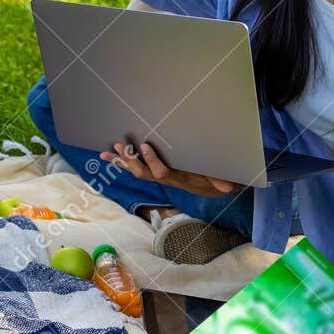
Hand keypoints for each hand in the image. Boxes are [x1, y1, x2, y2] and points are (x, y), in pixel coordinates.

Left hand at [99, 137, 240, 199]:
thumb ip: (219, 180)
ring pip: (134, 171)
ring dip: (120, 161)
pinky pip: (133, 167)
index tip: (144, 146)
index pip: (161, 172)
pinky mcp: (151, 172)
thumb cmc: (210, 178)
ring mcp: (155, 176)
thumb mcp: (217, 179)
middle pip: (143, 173)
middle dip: (130, 160)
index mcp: (176, 178)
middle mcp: (163, 178)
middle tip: (120, 146)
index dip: (152, 161)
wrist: (206, 188)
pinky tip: (107, 154)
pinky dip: (120, 161)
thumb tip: (228, 187)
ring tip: (105, 152)